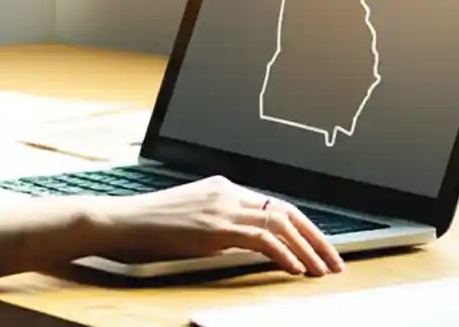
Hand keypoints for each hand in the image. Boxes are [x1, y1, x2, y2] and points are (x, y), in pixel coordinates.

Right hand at [85, 176, 344, 275]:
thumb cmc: (151, 226)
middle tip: (336, 262)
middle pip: (286, 211)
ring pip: (280, 223)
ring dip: (307, 249)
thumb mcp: (192, 221)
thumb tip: (250, 245)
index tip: (320, 250)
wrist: (121, 221)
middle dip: (317, 238)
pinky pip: (261, 238)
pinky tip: (295, 269)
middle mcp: (227, 192)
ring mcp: (221, 207)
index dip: (303, 228)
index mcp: (224, 188)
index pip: (275, 205)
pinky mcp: (214, 227)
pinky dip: (283, 254)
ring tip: (323, 270)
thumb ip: (221, 227)